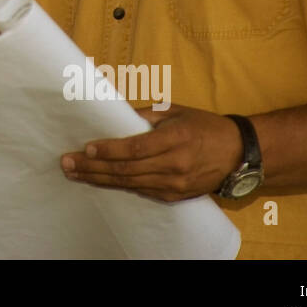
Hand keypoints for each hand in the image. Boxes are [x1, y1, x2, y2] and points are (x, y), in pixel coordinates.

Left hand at [59, 105, 244, 201]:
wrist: (238, 153)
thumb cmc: (204, 126)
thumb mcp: (176, 111)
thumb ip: (145, 114)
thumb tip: (115, 113)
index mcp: (175, 140)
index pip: (135, 148)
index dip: (109, 150)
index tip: (87, 148)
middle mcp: (174, 165)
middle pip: (126, 169)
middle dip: (93, 167)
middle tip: (67, 164)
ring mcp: (175, 183)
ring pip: (130, 183)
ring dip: (99, 179)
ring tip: (75, 173)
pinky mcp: (175, 194)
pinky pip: (142, 191)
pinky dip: (119, 185)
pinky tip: (99, 181)